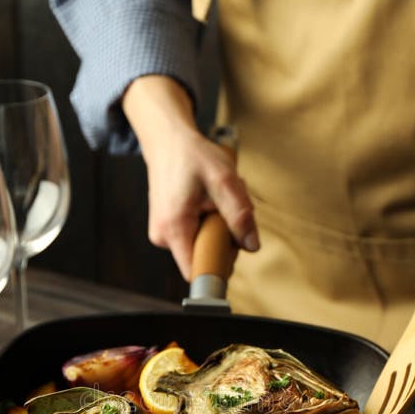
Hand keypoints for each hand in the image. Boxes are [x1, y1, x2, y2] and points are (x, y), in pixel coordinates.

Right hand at [122, 76, 258, 279]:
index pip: (197, 272)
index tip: (229, 246)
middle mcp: (163, 237)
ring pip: (201, 247)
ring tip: (213, 200)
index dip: (218, 266)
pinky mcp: (167, 231)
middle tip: (223, 208)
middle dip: (223, 238)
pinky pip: (195, 238)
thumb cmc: (192, 156)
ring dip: (217, 228)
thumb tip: (252, 245)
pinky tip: (206, 202)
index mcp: (174, 228)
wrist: (167, 141)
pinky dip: (207, 223)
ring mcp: (163, 235)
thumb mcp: (224, 180)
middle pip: (204, 258)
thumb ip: (239, 215)